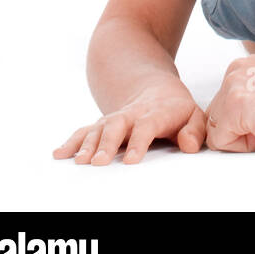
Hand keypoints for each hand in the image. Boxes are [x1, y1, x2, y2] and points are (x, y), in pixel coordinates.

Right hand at [54, 81, 206, 165]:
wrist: (156, 91)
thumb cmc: (176, 110)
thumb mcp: (194, 116)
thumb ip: (195, 130)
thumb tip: (189, 145)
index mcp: (156, 112)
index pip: (147, 125)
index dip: (139, 141)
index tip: (132, 160)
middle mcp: (132, 114)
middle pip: (117, 125)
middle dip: (107, 143)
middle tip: (98, 162)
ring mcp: (114, 119)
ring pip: (98, 128)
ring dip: (87, 144)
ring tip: (80, 161)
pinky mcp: (102, 124)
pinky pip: (84, 131)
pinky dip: (71, 142)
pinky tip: (59, 154)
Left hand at [205, 55, 254, 154]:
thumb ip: (246, 100)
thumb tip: (219, 122)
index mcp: (246, 65)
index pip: (219, 109)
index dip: (246, 125)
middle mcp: (238, 68)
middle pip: (213, 120)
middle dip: (241, 131)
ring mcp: (236, 83)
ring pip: (214, 132)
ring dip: (244, 139)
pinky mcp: (238, 103)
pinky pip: (221, 143)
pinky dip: (246, 146)